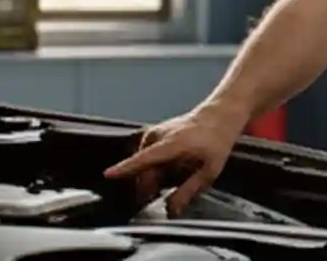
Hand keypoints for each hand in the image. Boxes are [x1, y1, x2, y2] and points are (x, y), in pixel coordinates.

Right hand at [103, 100, 249, 216]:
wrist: (218, 116)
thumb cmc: (216, 141)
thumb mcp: (209, 171)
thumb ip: (188, 191)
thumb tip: (170, 210)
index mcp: (172, 144)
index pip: (145, 159)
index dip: (126, 168)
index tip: (108, 175)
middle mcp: (158, 136)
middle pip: (144, 171)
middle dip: (151, 188)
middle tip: (167, 195)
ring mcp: (153, 134)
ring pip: (145, 167)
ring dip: (155, 178)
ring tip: (176, 175)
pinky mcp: (151, 135)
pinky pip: (147, 159)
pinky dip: (155, 168)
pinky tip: (172, 167)